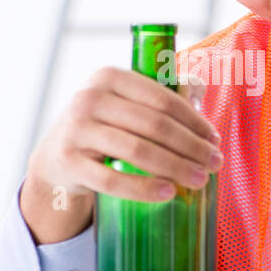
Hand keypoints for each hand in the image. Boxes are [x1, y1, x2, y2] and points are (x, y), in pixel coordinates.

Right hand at [27, 66, 222, 203]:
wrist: (56, 156)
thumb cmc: (105, 126)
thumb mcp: (125, 102)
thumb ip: (162, 95)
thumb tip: (199, 94)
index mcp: (109, 77)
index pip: (163, 99)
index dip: (194, 121)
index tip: (214, 140)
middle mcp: (89, 98)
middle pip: (154, 126)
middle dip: (191, 147)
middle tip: (215, 164)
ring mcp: (76, 130)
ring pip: (137, 152)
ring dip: (175, 167)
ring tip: (200, 180)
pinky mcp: (69, 162)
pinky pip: (113, 180)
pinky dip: (144, 189)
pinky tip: (168, 193)